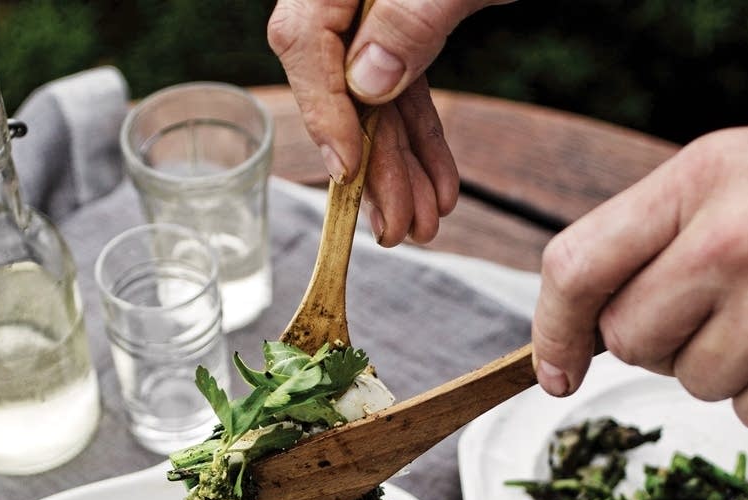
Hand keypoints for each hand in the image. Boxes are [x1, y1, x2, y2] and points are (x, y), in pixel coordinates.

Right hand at [268, 0, 512, 245]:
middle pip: (340, 80)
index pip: (306, 36)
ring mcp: (381, 2)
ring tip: (426, 224)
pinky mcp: (413, 15)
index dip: (323, 109)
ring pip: (376, 94)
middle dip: (373, 163)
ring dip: (400, 166)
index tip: (348, 171)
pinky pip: (408, 83)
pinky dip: (424, 136)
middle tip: (397, 228)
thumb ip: (411, 14)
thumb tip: (364, 83)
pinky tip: (440, 185)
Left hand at [532, 115, 747, 429]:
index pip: (577, 269)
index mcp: (702, 183)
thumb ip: (658, 230)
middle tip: (714, 303)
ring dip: (725, 362)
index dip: (552, 329)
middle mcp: (734, 248)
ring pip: (693, 383)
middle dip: (658, 336)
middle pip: (629, 342)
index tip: (554, 367)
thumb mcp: (741, 167)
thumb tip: (583, 322)